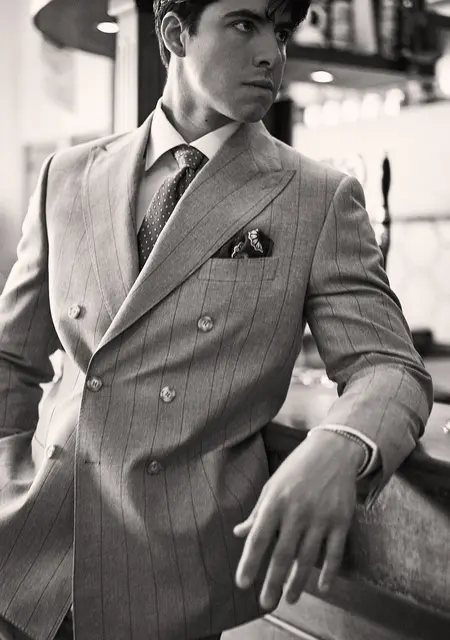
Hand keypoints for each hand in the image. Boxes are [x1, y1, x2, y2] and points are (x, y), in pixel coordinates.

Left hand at [233, 430, 363, 609]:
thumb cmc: (297, 468)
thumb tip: (239, 533)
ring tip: (289, 598)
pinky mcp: (341, 520)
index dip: (249, 562)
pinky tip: (322, 586)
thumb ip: (258, 512)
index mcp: (276, 501)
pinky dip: (329, 572)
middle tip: (265, 605)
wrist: (333, 450)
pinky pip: (334, 552)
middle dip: (273, 582)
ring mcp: (321, 517)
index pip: (258, 538)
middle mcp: (297, 511)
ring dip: (298, 582)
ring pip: (307, 558)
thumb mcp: (273, 485)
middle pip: (282, 554)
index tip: (242, 583)